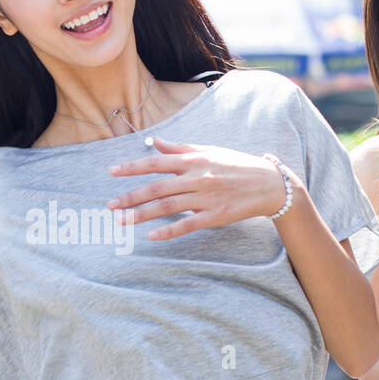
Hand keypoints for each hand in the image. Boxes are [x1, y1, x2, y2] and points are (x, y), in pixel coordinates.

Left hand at [106, 137, 292, 239]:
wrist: (267, 184)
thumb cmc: (236, 165)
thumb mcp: (208, 151)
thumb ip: (179, 149)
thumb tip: (155, 143)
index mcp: (194, 160)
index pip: (156, 162)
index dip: (133, 167)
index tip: (112, 172)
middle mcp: (197, 178)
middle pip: (157, 188)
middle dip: (131, 196)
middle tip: (111, 205)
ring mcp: (205, 198)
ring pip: (168, 207)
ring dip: (142, 214)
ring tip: (122, 221)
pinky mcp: (215, 216)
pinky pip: (187, 225)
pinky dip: (168, 231)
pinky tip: (151, 236)